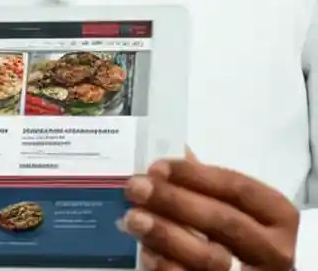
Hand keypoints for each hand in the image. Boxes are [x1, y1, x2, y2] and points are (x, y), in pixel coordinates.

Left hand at [122, 156, 298, 270]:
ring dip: (166, 235)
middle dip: (175, 202)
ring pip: (209, 257)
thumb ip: (209, 185)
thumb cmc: (242, 235)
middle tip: (137, 188)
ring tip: (133, 218)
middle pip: (223, 222)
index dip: (195, 176)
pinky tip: (146, 252)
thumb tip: (179, 152)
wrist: (249, 270)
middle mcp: (274, 249)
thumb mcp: (236, 208)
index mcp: (277, 217)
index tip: (157, 167)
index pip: (237, 189)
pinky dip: (167, 265)